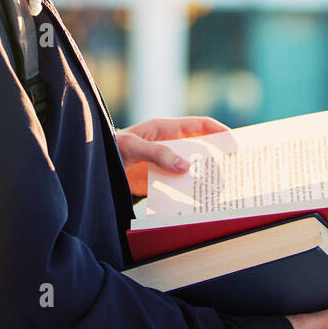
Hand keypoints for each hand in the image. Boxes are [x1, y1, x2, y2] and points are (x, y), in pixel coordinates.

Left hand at [115, 116, 231, 198]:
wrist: (92, 168)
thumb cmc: (111, 148)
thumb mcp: (133, 146)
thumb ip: (158, 154)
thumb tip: (186, 167)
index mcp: (166, 129)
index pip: (199, 126)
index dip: (219, 132)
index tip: (235, 143)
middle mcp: (169, 145)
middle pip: (200, 150)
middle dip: (217, 158)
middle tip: (235, 170)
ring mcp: (165, 164)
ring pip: (191, 170)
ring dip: (203, 179)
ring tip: (221, 190)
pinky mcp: (159, 181)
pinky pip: (178, 186)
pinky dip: (188, 193)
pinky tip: (197, 203)